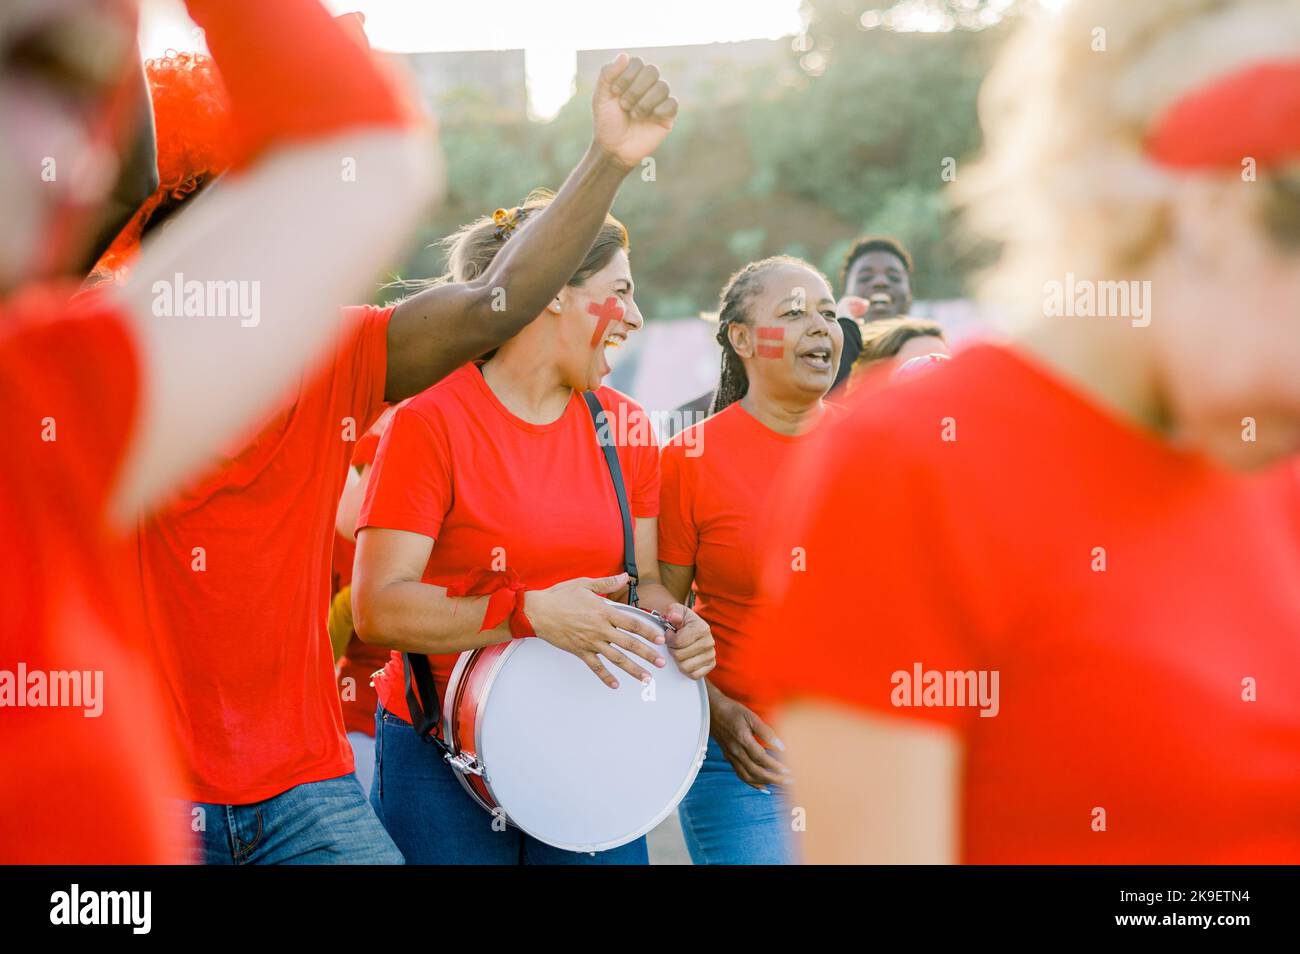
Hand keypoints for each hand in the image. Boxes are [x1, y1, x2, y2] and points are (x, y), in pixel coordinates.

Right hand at [524, 573, 667, 688]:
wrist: (538, 612)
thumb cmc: (559, 597)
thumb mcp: (585, 584)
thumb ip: (607, 583)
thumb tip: (625, 577)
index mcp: (604, 612)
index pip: (632, 624)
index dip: (648, 632)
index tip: (660, 639)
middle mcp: (600, 629)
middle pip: (629, 644)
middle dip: (647, 655)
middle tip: (661, 662)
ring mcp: (591, 643)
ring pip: (616, 659)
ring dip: (633, 669)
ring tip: (645, 678)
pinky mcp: (580, 651)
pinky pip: (596, 667)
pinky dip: (606, 677)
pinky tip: (615, 684)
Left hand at [591, 54, 677, 169]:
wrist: (614, 148)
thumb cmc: (606, 122)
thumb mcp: (601, 96)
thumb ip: (608, 73)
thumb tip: (625, 55)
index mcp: (632, 77)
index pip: (637, 62)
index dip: (626, 76)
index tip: (615, 93)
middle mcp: (647, 86)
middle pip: (652, 71)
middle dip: (635, 89)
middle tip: (624, 105)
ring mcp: (659, 100)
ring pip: (663, 87)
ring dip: (645, 102)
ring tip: (634, 116)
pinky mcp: (667, 116)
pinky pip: (673, 104)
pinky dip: (659, 110)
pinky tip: (649, 118)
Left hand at [660, 603, 715, 678]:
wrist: (693, 626)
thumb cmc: (683, 620)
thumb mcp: (676, 610)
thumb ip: (673, 611)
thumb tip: (674, 617)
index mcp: (702, 628)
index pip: (677, 642)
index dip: (669, 640)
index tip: (670, 634)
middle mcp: (709, 642)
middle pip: (680, 656)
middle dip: (672, 650)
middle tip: (673, 644)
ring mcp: (711, 654)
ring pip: (685, 667)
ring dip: (678, 661)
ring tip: (679, 651)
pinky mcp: (711, 665)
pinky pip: (694, 675)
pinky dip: (687, 670)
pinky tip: (685, 659)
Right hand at [711, 694, 789, 791]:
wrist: (712, 711)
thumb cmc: (733, 711)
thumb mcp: (751, 716)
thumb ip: (766, 732)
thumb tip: (781, 746)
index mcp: (743, 739)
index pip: (761, 758)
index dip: (775, 766)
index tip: (788, 770)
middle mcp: (736, 751)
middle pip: (756, 771)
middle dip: (774, 778)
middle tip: (789, 781)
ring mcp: (731, 756)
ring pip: (748, 776)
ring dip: (765, 782)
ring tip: (779, 784)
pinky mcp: (729, 758)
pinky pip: (740, 774)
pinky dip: (752, 783)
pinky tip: (763, 787)